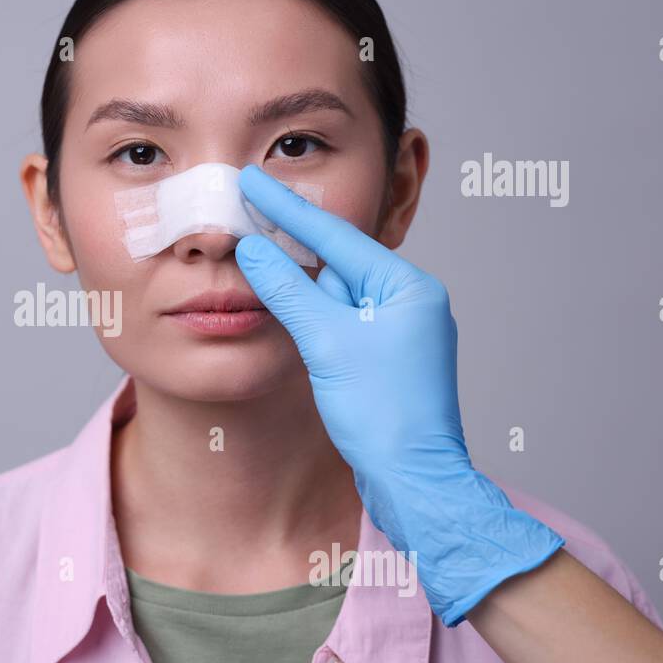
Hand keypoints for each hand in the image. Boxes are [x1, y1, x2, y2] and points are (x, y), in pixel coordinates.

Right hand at [234, 163, 563, 625]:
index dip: (288, 209)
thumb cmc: (385, 416)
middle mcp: (409, 304)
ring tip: (253, 253)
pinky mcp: (384, 362)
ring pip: (334, 295)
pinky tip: (281, 307)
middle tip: (247, 209)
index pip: (336, 238)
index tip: (253, 180)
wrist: (415, 483)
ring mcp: (398, 334)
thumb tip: (254, 249)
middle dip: (291, 243)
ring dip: (297, 284)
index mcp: (408, 289)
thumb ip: (288, 291)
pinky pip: (339, 324)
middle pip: (336, 263)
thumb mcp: (327, 343)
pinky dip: (310, 316)